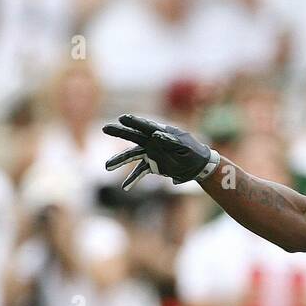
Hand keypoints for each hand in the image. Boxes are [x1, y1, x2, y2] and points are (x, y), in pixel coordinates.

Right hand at [103, 114, 217, 190]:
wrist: (200, 165)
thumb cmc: (194, 155)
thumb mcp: (184, 149)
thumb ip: (170, 141)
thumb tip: (156, 134)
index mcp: (162, 134)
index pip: (146, 126)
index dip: (134, 122)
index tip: (122, 118)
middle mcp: (154, 141)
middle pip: (134, 136)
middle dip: (119, 133)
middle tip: (105, 128)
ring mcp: (152, 153)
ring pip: (133, 155)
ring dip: (120, 161)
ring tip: (107, 166)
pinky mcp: (153, 164)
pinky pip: (141, 171)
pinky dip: (134, 178)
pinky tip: (126, 188)